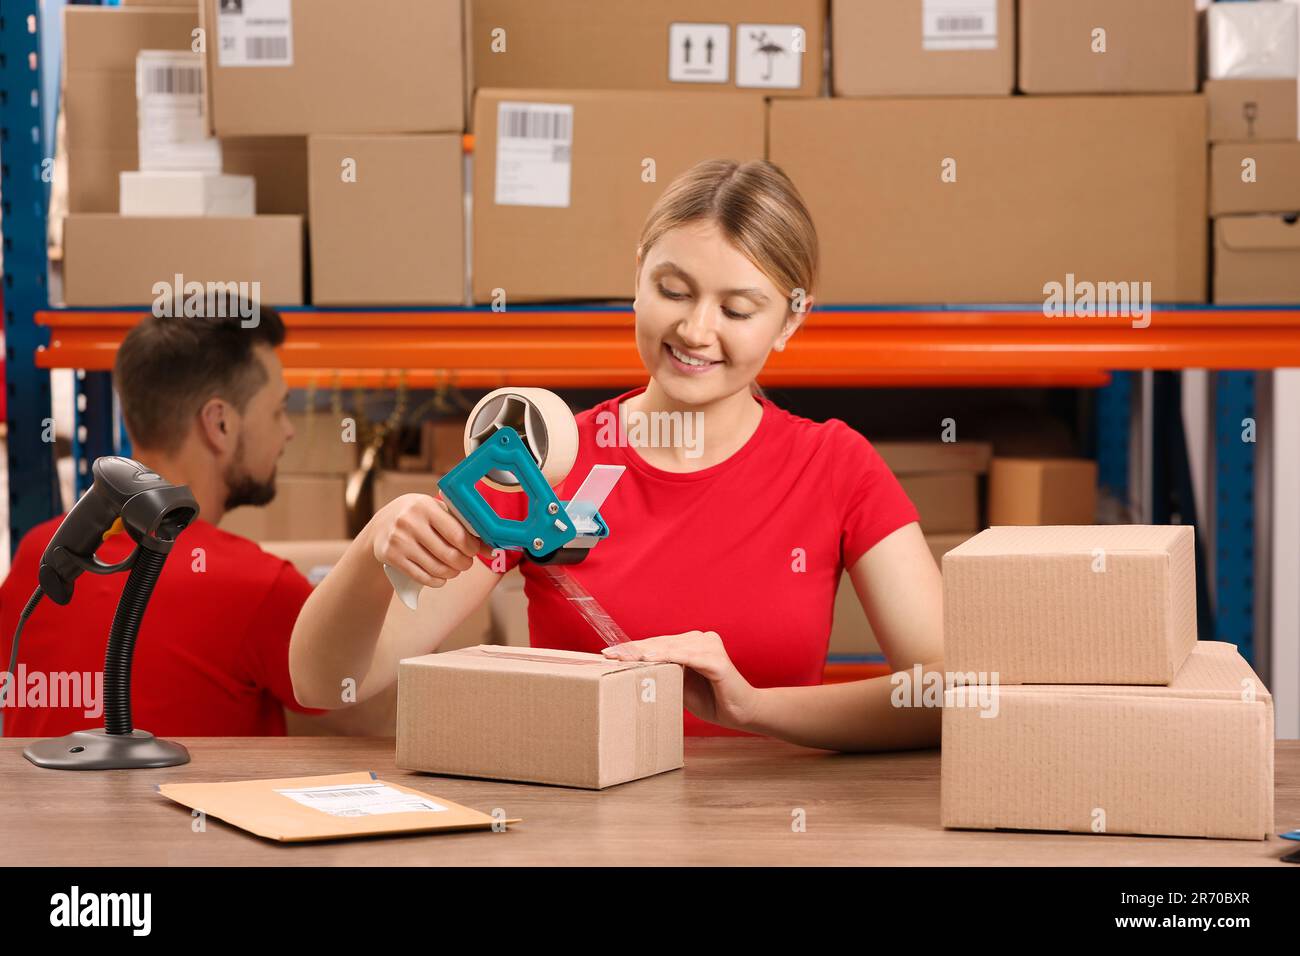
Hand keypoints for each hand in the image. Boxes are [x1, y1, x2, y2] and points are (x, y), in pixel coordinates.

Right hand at [371, 493, 492, 589]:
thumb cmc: (419, 517)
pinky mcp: (391, 556)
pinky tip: (442, 577)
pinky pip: (422, 577)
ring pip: (437, 568)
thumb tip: (493, 550)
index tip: (475, 551)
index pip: (457, 534)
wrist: (381, 525)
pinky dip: (437, 581)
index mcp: (425, 506)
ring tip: (455, 569)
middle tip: (467, 563)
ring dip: (453, 573)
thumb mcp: (437, 513)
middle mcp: (409, 522)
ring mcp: (399, 540)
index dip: (472, 548)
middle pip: (449, 554)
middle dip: (465, 563)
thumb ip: (462, 528)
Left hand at [602, 631, 759, 730]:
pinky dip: (668, 657)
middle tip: (609, 654)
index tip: (609, 653)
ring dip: (646, 652)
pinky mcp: (716, 660)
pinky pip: (688, 657)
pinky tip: (651, 659)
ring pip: (671, 647)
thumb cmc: (711, 699)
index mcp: (691, 643)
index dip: (633, 648)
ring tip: (624, 657)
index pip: (657, 643)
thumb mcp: (679, 686)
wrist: (742, 713)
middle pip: (661, 642)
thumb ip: (663, 674)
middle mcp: (701, 639)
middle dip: (634, 649)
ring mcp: (710, 647)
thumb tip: (634, 671)